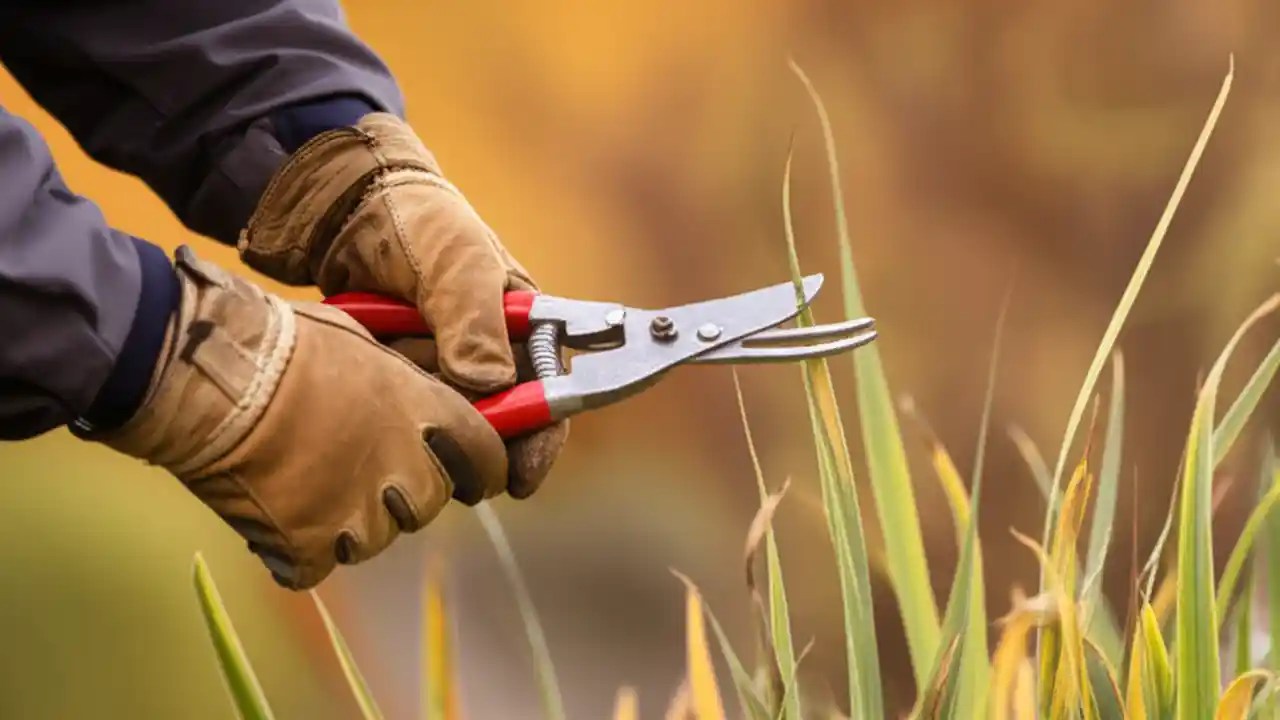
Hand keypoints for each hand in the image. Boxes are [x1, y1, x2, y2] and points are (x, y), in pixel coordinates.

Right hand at [87, 247, 508, 589]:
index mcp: (428, 416)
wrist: (213, 380)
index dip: (477, 467)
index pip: (487, 461)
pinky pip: (318, 562)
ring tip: (306, 477)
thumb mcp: (367, 345)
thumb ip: (410, 388)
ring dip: (351, 518)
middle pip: (430, 503)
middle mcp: (406, 471)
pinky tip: (275, 509)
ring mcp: (359, 516)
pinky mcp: (310, 548)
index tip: (466, 469)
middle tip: (356, 461)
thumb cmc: (284, 346)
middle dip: (404, 488)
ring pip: (377, 537)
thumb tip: (427, 402)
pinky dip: (299, 546)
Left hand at [237, 112, 565, 496]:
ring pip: (444, 423)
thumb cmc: (418, 220)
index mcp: (526, 328)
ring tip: (390, 369)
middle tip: (433, 424)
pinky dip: (386, 404)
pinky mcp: (401, 379)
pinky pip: (400, 412)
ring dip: (419, 410)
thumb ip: (476, 319)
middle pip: (494, 424)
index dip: (542, 439)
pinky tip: (368, 381)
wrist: (344, 208)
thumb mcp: (457, 259)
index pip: (550, 397)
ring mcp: (442, 371)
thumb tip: (491, 385)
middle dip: (467, 432)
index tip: (521, 477)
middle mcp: (489, 358)